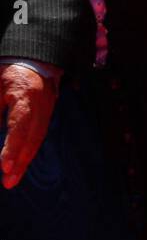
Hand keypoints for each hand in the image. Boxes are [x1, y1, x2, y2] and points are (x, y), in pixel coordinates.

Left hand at [0, 63, 60, 188]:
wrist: (34, 57)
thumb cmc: (9, 73)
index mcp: (26, 95)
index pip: (19, 126)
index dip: (12, 148)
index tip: (4, 166)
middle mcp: (41, 103)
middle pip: (33, 137)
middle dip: (21, 161)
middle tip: (8, 182)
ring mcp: (48, 106)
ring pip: (39, 137)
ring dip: (26, 159)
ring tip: (14, 178)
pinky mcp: (49, 109)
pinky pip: (41, 132)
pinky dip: (31, 148)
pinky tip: (22, 161)